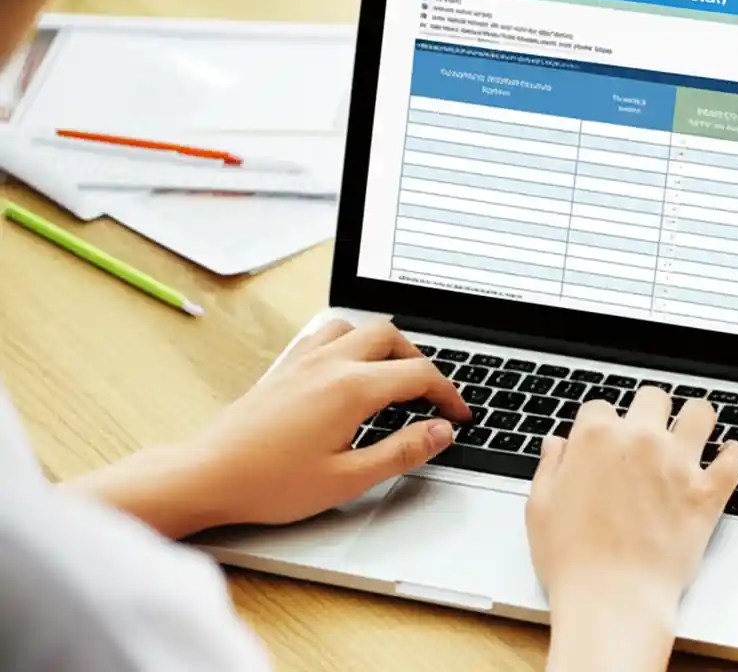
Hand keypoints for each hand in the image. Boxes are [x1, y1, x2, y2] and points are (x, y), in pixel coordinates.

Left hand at [67, 320, 469, 538]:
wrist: (207, 475)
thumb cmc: (270, 483)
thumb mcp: (349, 478)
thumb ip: (403, 451)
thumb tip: (441, 432)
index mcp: (351, 389)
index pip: (419, 375)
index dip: (448, 395)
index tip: (458, 416)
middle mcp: (329, 364)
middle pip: (393, 336)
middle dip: (422, 361)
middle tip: (432, 395)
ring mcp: (304, 360)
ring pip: (359, 326)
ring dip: (386, 344)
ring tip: (396, 376)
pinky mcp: (285, 366)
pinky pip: (328, 333)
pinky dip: (352, 342)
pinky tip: (351, 369)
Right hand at [527, 387, 737, 671]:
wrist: (612, 600)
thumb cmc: (572, 562)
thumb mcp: (539, 508)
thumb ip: (550, 468)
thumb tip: (557, 445)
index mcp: (594, 438)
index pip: (600, 407)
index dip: (601, 425)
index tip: (605, 441)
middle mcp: (639, 440)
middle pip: (653, 397)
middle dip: (649, 412)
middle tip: (648, 434)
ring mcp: (677, 463)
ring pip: (700, 412)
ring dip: (695, 421)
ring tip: (692, 435)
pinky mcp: (706, 492)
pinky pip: (735, 458)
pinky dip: (733, 456)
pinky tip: (726, 459)